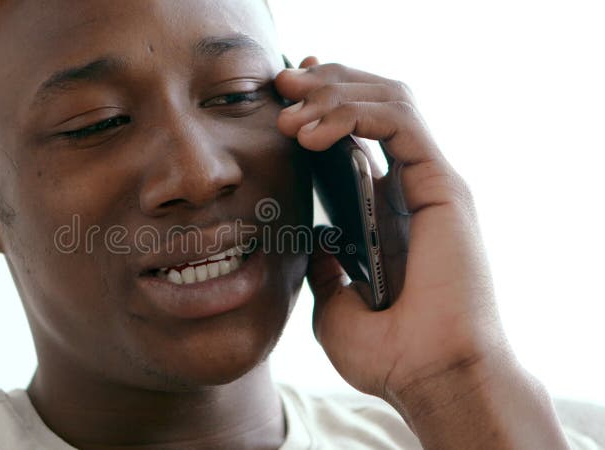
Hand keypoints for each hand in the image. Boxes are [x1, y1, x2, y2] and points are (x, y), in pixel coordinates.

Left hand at [275, 57, 569, 448]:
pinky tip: (315, 133)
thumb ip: (329, 266)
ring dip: (335, 94)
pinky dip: (355, 115)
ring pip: (388, 102)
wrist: (429, 377)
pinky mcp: (442, 186)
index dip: (325, 106)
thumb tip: (317, 240)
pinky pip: (400, 122)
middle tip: (282, 84)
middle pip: (374, 107)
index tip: (282, 100)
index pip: (360, 136)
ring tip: (291, 111)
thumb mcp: (336, 304)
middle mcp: (412, 189)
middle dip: (326, 85)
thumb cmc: (389, 354)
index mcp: (391, 211)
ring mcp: (430, 184)